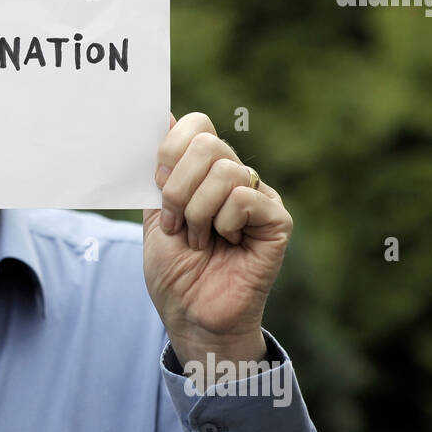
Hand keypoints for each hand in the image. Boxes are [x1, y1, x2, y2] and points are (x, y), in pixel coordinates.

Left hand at [142, 112, 292, 367]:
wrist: (191, 316)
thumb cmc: (175, 271)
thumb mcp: (154, 215)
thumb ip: (158, 171)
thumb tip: (162, 115)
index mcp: (206, 171)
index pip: (197, 126)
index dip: (171, 149)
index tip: (157, 184)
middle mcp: (236, 178)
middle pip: (207, 144)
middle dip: (178, 186)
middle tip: (175, 221)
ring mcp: (259, 197)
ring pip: (225, 172)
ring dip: (197, 213)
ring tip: (198, 240)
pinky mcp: (277, 221)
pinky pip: (245, 198)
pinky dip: (223, 223)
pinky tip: (226, 243)